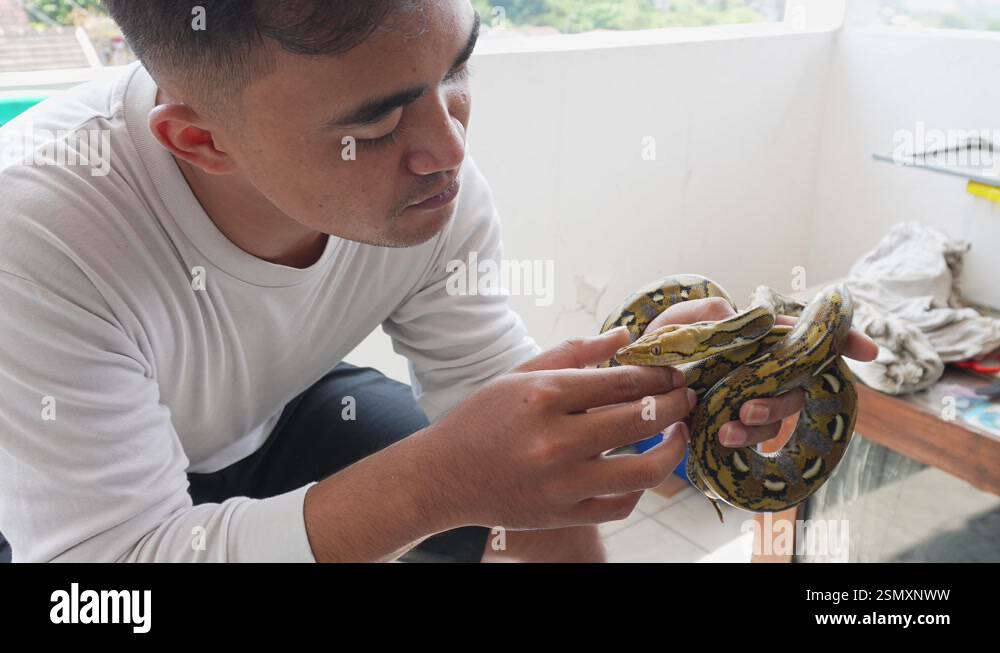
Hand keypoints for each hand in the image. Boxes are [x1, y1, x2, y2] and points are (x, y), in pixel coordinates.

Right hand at [423, 328, 695, 529]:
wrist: (443, 476)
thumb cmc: (483, 418)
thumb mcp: (520, 375)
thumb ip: (574, 353)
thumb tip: (624, 335)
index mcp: (544, 397)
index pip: (622, 382)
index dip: (659, 375)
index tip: (674, 371)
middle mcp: (555, 441)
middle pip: (640, 420)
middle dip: (676, 403)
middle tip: (687, 396)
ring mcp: (561, 484)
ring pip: (643, 471)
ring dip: (674, 449)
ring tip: (680, 433)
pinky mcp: (563, 516)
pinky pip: (622, 505)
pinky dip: (640, 488)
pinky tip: (643, 468)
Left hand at [642, 297, 877, 447]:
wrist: (633, 382)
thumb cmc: (658, 345)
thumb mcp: (673, 323)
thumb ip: (700, 315)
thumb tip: (733, 316)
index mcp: (758, 337)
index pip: (807, 335)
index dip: (843, 340)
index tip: (868, 352)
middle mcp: (764, 366)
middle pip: (799, 383)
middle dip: (782, 400)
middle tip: (748, 409)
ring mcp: (753, 396)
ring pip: (780, 415)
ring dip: (759, 426)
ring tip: (726, 431)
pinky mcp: (738, 423)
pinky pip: (756, 436)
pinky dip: (742, 439)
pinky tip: (718, 438)